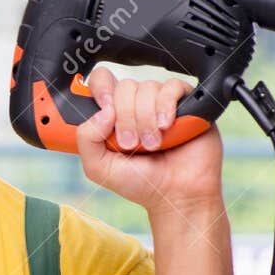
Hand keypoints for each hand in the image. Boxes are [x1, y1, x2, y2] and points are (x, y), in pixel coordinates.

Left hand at [76, 67, 223, 214]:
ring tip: (152, 145)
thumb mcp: (99, 166)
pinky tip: (167, 127)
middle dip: (125, 118)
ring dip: (146, 119)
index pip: (102, 80)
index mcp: (113, 114)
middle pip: (124, 87)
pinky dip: (166, 106)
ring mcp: (161, 102)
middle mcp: (137, 104)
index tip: (106, 111)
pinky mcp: (187, 103)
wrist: (176, 194)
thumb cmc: (140, 182)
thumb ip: (86, 138)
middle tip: (131, 144)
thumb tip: (103, 110)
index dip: (101, 89)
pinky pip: (172, 87)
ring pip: (147, 88)